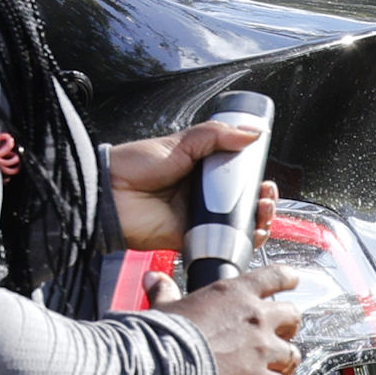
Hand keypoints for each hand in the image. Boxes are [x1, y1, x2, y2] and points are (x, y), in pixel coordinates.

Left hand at [103, 113, 274, 252]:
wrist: (110, 194)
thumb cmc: (134, 165)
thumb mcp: (181, 141)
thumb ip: (216, 135)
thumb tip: (253, 132)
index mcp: (199, 168)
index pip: (236, 174)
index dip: (254, 176)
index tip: (264, 175)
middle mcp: (200, 194)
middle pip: (241, 200)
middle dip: (261, 199)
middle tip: (265, 194)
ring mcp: (197, 217)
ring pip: (237, 223)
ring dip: (257, 219)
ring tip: (263, 210)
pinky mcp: (191, 238)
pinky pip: (221, 242)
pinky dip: (240, 241)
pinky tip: (251, 232)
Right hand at [148, 261, 303, 374]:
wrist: (163, 367)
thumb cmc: (164, 337)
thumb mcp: (164, 308)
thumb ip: (165, 292)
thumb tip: (154, 280)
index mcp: (235, 294)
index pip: (275, 277)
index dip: (288, 279)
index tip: (293, 282)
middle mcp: (255, 318)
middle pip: (292, 317)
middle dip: (289, 327)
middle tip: (281, 335)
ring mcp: (261, 350)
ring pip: (293, 354)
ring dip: (287, 363)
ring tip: (280, 370)